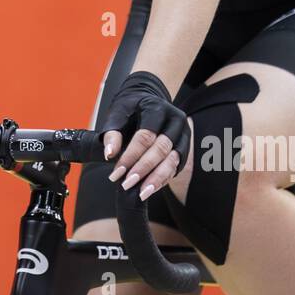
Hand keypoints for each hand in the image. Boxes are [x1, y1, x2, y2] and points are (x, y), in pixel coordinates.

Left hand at [100, 71, 190, 201]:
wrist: (146, 100)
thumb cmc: (130, 108)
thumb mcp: (117, 113)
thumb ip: (112, 132)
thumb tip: (109, 154)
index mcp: (157, 108)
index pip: (145, 136)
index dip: (130, 156)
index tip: (116, 173)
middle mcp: (175, 120)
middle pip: (161, 149)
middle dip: (144, 169)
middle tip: (127, 184)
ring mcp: (183, 134)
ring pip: (173, 160)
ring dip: (156, 178)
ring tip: (141, 193)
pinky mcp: (184, 147)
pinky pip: (176, 166)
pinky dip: (163, 179)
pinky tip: (150, 189)